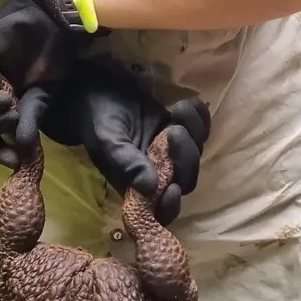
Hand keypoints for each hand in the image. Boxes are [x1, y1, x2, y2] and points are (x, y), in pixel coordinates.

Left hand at [0, 0, 84, 167]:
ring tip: (11, 107)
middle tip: (17, 121)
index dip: (0, 150)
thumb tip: (23, 148)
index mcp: (7, 102)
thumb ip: (31, 120)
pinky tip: (3, 97)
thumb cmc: (53, 56)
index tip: (14, 162)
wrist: (50, 22)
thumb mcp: (45, 95)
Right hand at [40, 57, 210, 225]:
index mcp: (138, 185)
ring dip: (194, 132)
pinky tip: (187, 104)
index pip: (161, 209)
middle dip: (186, 157)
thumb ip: (127, 164)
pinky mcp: (180, 129)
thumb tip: (150, 188)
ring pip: (197, 153)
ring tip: (176, 110)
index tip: (173, 187)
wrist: (99, 91)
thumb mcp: (108, 142)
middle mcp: (158, 172)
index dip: (171, 205)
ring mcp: (172, 152)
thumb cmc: (98, 120)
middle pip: (187, 179)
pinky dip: (200, 117)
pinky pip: (202, 130)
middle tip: (173, 130)